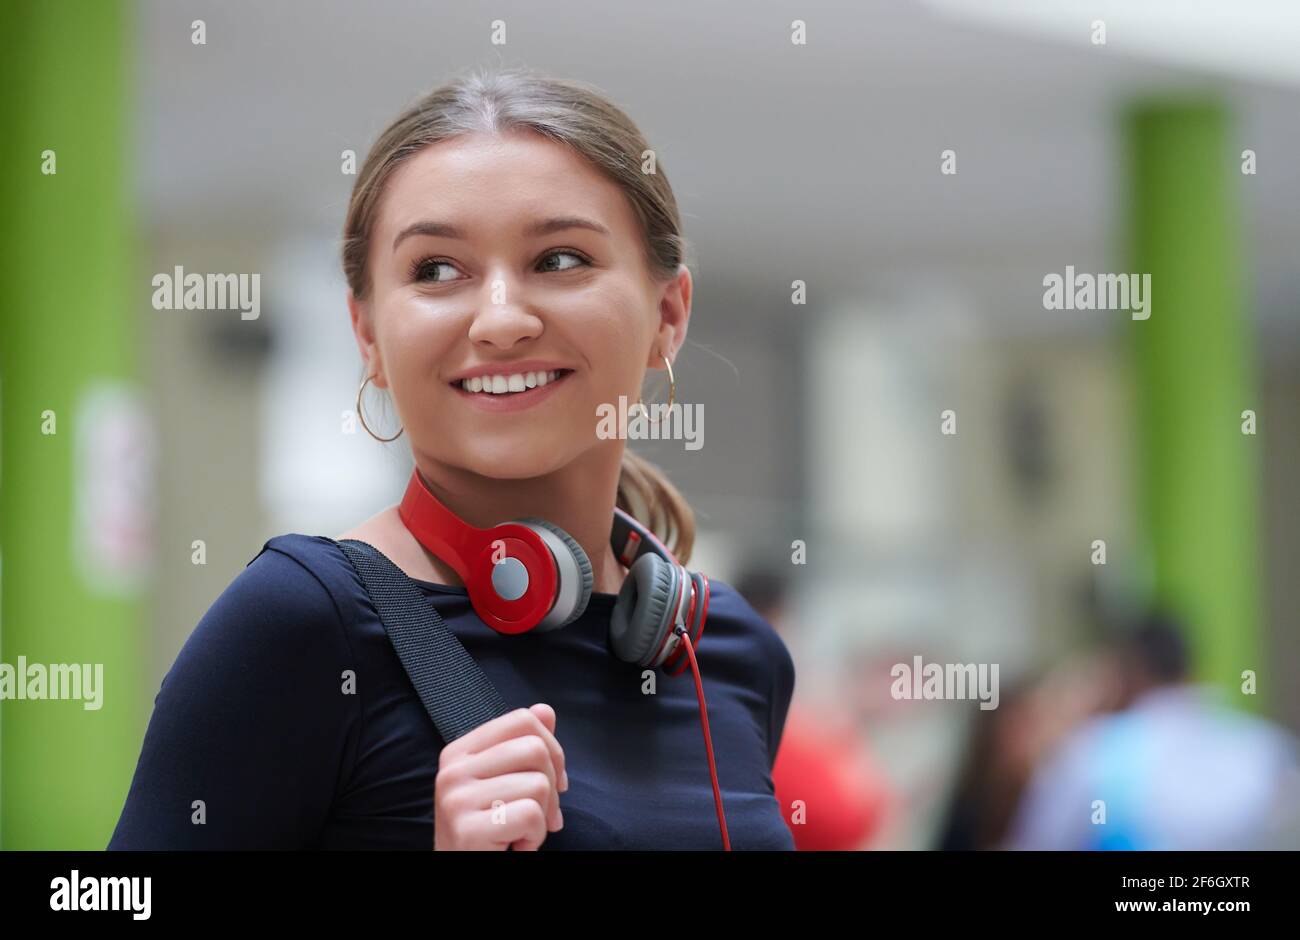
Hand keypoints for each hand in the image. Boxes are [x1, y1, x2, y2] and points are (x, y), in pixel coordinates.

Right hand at [433, 704, 567, 849]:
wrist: (462, 870)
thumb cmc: (488, 831)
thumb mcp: (503, 783)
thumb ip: (522, 746)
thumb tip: (545, 711)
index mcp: (459, 752)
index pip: (522, 720)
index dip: (552, 749)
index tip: (554, 781)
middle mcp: (453, 770)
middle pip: (534, 749)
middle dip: (553, 786)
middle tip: (542, 814)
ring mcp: (457, 799)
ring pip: (538, 784)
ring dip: (543, 817)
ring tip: (522, 832)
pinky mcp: (468, 830)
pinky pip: (531, 815)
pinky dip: (535, 836)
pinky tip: (516, 846)